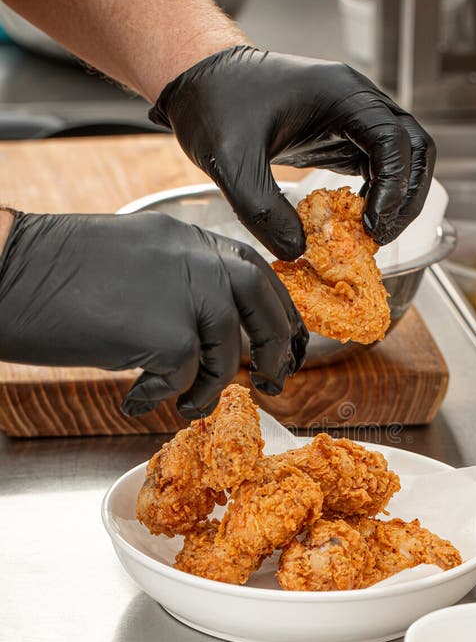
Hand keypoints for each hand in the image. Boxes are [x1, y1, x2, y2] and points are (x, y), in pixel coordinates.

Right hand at [0, 211, 307, 417]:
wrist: (6, 272)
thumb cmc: (54, 273)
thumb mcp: (132, 260)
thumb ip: (175, 280)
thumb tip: (207, 327)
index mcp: (185, 238)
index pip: (252, 268)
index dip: (274, 308)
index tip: (282, 339)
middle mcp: (193, 257)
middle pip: (259, 301)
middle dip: (273, 345)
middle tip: (269, 381)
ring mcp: (183, 291)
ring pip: (224, 352)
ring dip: (208, 388)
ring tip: (184, 404)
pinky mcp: (164, 331)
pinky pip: (184, 379)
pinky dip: (162, 399)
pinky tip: (134, 400)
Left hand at [149, 46, 435, 259]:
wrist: (201, 82)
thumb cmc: (215, 103)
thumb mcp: (231, 160)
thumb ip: (261, 209)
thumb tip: (297, 251)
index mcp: (341, 94)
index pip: (393, 140)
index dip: (393, 188)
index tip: (371, 226)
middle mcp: (356, 102)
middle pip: (414, 147)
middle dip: (408, 196)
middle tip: (380, 237)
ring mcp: (352, 120)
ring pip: (403, 159)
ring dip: (399, 198)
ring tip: (372, 235)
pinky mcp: (340, 138)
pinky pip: (378, 167)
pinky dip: (378, 196)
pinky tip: (357, 221)